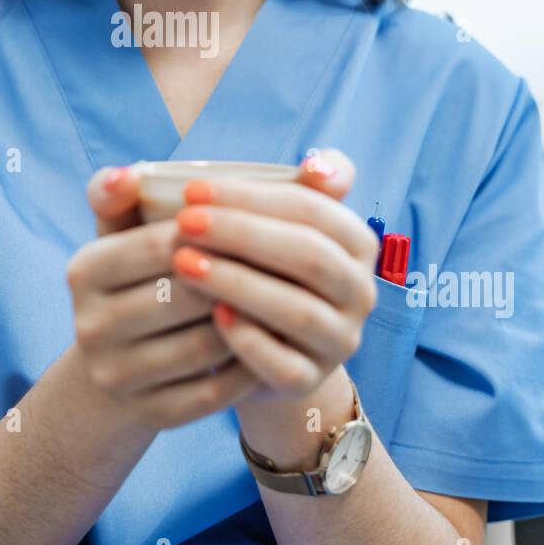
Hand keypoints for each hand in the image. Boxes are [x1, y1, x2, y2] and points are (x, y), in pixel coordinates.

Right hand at [65, 164, 259, 430]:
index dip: (220, 232)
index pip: (165, 243)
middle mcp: (88, 325)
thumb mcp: (125, 229)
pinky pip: (213, 392)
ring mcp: (115, 376)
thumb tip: (128, 174)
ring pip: (205, 346)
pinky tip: (271, 343)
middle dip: (240, 277)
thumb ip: (129, 191)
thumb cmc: (138, 274)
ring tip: (284, 300)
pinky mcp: (147, 414)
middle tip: (286, 263)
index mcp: (83, 269)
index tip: (260, 222)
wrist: (120, 359)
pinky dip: (248, 366)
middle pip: (187, 295)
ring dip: (251, 322)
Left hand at [170, 150, 378, 404]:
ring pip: (299, 311)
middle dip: (241, 234)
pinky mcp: (310, 380)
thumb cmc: (256, 267)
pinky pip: (285, 365)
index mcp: (356, 241)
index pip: (312, 208)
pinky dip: (249, 339)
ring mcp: (339, 340)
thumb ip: (290, 186)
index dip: (251, 197)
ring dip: (238, 283)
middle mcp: (360, 291)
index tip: (191, 190)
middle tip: (183, 222)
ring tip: (184, 264)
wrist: (254, 350)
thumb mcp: (266, 224)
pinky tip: (212, 316)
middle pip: (309, 256)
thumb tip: (317, 164)